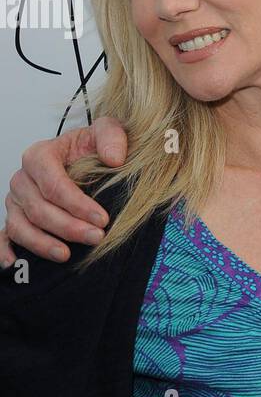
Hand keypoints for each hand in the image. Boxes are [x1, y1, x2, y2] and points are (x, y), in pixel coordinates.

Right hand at [1, 117, 128, 264]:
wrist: (85, 158)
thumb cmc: (91, 148)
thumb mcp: (107, 132)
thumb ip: (112, 137)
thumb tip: (114, 158)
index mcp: (40, 156)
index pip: (53, 184)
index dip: (77, 204)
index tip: (102, 218)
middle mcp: (23, 179)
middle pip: (39, 208)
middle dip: (68, 226)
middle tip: (96, 237)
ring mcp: (16, 201)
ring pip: (21, 226)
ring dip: (42, 243)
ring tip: (66, 255)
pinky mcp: (15, 218)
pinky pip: (4, 236)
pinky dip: (5, 250)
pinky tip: (13, 263)